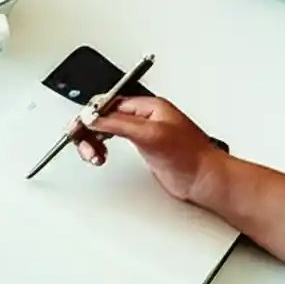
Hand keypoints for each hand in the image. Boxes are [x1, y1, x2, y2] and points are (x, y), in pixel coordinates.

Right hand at [74, 97, 228, 202]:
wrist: (205, 179)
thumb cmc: (191, 155)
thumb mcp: (150, 135)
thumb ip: (118, 124)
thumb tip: (92, 117)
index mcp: (148, 106)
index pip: (108, 103)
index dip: (91, 115)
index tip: (79, 128)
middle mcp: (143, 117)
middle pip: (103, 116)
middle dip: (89, 130)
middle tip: (83, 146)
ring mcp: (141, 133)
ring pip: (104, 130)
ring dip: (92, 142)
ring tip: (93, 155)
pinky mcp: (141, 148)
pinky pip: (110, 143)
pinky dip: (100, 149)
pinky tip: (100, 156)